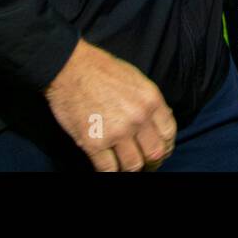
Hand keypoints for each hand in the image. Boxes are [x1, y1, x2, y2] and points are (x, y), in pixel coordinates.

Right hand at [44, 39, 176, 171]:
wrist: (69, 67)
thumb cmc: (101, 69)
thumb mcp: (135, 78)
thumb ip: (149, 102)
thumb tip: (159, 121)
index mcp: (150, 100)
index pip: (169, 134)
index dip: (165, 146)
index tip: (157, 149)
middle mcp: (138, 118)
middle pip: (155, 154)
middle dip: (151, 161)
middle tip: (142, 162)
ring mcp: (116, 131)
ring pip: (133, 166)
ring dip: (129, 167)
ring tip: (123, 164)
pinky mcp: (93, 142)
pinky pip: (108, 169)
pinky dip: (109, 170)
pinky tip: (106, 164)